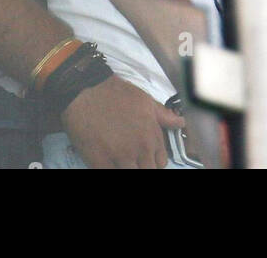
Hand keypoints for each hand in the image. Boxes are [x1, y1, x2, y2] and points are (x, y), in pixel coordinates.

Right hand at [61, 76, 184, 167]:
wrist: (85, 90)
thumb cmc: (115, 93)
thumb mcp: (144, 100)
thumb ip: (163, 116)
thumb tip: (181, 123)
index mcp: (151, 136)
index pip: (160, 163)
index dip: (152, 161)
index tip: (143, 157)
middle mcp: (139, 149)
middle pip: (147, 171)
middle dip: (140, 166)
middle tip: (130, 158)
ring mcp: (120, 157)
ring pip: (131, 174)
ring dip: (125, 168)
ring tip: (118, 158)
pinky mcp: (100, 162)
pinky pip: (111, 175)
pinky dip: (111, 169)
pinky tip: (107, 162)